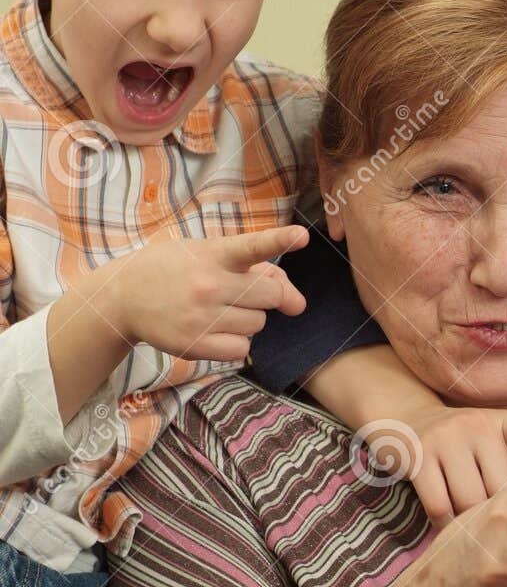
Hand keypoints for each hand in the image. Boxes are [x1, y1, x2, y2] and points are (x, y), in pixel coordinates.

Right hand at [98, 225, 308, 363]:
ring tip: (220, 309)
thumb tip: (297, 302)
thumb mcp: (207, 253)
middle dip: (267, 295)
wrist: (123, 296)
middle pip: (271, 295)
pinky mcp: (194, 345)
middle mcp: (208, 284)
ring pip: (258, 324)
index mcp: (212, 255)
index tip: (303, 237)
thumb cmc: (175, 270)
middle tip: (243, 292)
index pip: (251, 246)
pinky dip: (237, 342)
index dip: (280, 240)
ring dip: (249, 318)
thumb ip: (255, 269)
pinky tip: (216, 330)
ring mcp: (201, 317)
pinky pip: (241, 350)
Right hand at [371, 405, 506, 529]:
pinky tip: (450, 530)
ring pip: (470, 502)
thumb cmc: (462, 446)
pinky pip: (440, 506)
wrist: (405, 421)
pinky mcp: (418, 456)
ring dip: (472, 524)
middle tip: (505, 535)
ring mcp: (446, 439)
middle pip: (502, 488)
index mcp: (503, 423)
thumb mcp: (491, 442)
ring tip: (474, 532)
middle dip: (504, 516)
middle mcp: (477, 426)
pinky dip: (446, 525)